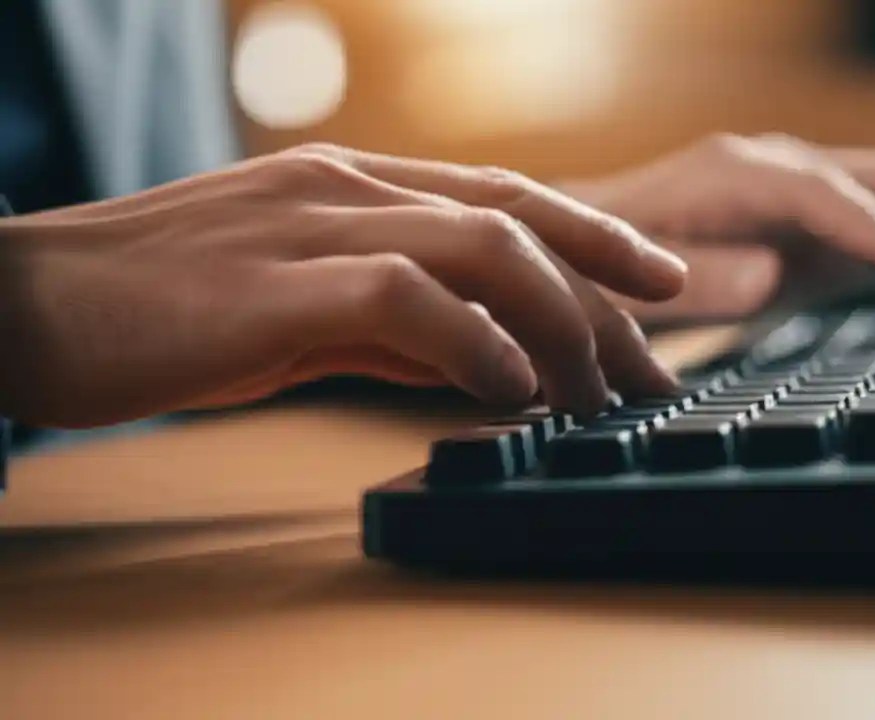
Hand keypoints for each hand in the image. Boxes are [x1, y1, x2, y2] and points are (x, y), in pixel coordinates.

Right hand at [0, 144, 687, 426]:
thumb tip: (489, 364)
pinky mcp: (278, 281)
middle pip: (518, 217)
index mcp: (357, 186)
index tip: (662, 284)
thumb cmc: (165, 310)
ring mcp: (315, 225)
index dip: (596, 235)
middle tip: (656, 365)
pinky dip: (474, 342)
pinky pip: (406, 298)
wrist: (28, 302)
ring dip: (559, 322)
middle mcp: (350, 187)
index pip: (506, 198)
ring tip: (599, 392)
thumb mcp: (304, 312)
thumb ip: (398, 329)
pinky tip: (512, 391)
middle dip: (607, 287)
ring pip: (483, 246)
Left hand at [558, 133, 874, 321]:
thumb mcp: (634, 279)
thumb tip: (774, 273)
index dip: (871, 226)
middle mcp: (786, 171)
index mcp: (737, 175)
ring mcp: (813, 198)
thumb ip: (701, 274)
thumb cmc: (606, 268)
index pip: (822, 192)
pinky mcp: (823, 233)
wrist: (594, 254)